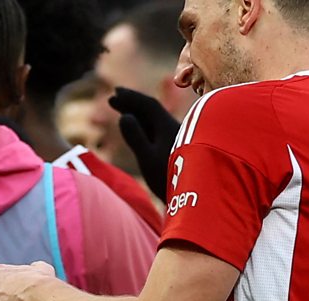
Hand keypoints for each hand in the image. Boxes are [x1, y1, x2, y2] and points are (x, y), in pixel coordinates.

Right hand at [109, 87, 180, 202]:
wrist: (194, 198)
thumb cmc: (169, 179)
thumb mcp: (148, 158)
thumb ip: (135, 137)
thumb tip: (124, 117)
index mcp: (167, 127)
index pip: (148, 105)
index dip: (131, 97)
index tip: (114, 93)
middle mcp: (173, 130)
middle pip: (151, 111)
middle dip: (132, 103)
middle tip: (114, 97)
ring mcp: (174, 141)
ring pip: (154, 122)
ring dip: (137, 115)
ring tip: (122, 112)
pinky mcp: (175, 152)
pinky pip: (156, 132)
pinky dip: (143, 127)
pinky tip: (138, 132)